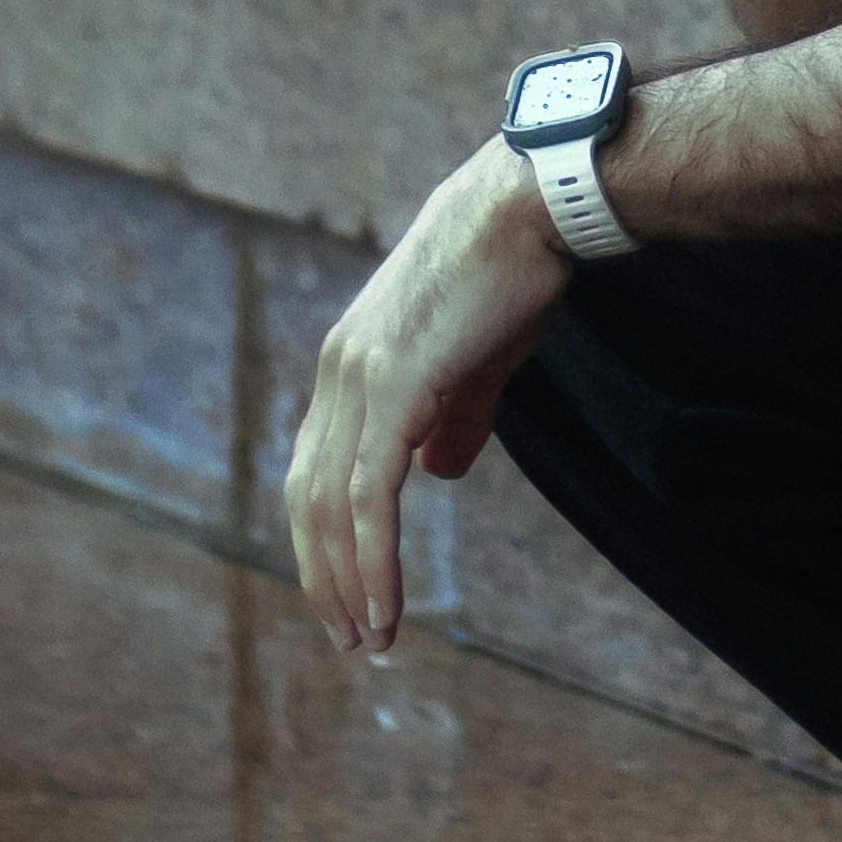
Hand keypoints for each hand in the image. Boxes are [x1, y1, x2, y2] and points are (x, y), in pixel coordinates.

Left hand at [282, 144, 569, 656]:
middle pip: (308, 499)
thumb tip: (437, 474)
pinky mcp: (393, 386)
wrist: (532, 202)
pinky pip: (370, 498)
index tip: (348, 595)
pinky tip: (388, 606)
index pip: (317, 469)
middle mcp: (338, 371)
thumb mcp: (478, 358)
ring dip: (348, 583)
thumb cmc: (513, 272)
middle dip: (326, 576)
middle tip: (352, 638)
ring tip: (371, 638)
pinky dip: (374, 561)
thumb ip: (453, 416)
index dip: (326, 539)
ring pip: (332, 508)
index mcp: (351, 362)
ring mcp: (359, 377)